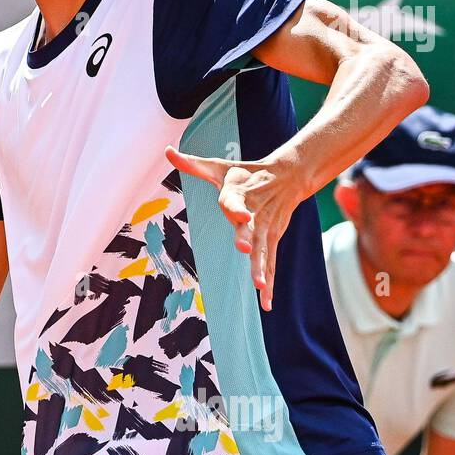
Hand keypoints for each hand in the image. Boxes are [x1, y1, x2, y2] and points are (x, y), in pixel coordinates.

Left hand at [164, 145, 309, 311]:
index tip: (241, 215)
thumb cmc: (246, 174)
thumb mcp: (219, 167)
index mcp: (239, 194)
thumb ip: (193, 164)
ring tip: (261, 286)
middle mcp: (254, 214)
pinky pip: (270, 263)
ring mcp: (265, 229)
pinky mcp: (272, 240)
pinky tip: (266, 303)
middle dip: (248, 239)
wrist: (286, 177)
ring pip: (263, 250)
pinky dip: (270, 282)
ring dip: (262, 268)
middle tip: (244, 249)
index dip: (236, 208)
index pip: (234, 200)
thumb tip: (168, 151)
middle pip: (250, 228)